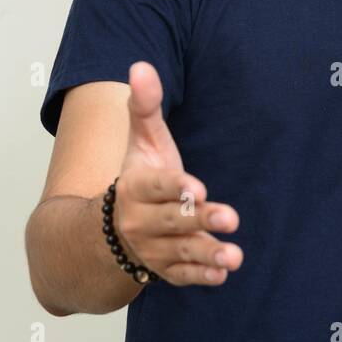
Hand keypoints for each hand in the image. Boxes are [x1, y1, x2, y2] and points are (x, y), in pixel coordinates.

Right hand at [111, 60, 242, 285]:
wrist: (107, 230)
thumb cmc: (137, 176)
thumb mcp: (141, 141)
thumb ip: (144, 105)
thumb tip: (141, 65)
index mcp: (133, 187)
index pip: (154, 187)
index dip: (175, 187)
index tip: (198, 188)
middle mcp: (139, 221)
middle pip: (172, 220)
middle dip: (200, 219)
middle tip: (231, 217)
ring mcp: (152, 248)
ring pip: (180, 251)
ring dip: (207, 253)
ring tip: (234, 254)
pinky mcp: (165, 269)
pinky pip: (182, 275)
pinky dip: (201, 275)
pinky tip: (223, 272)